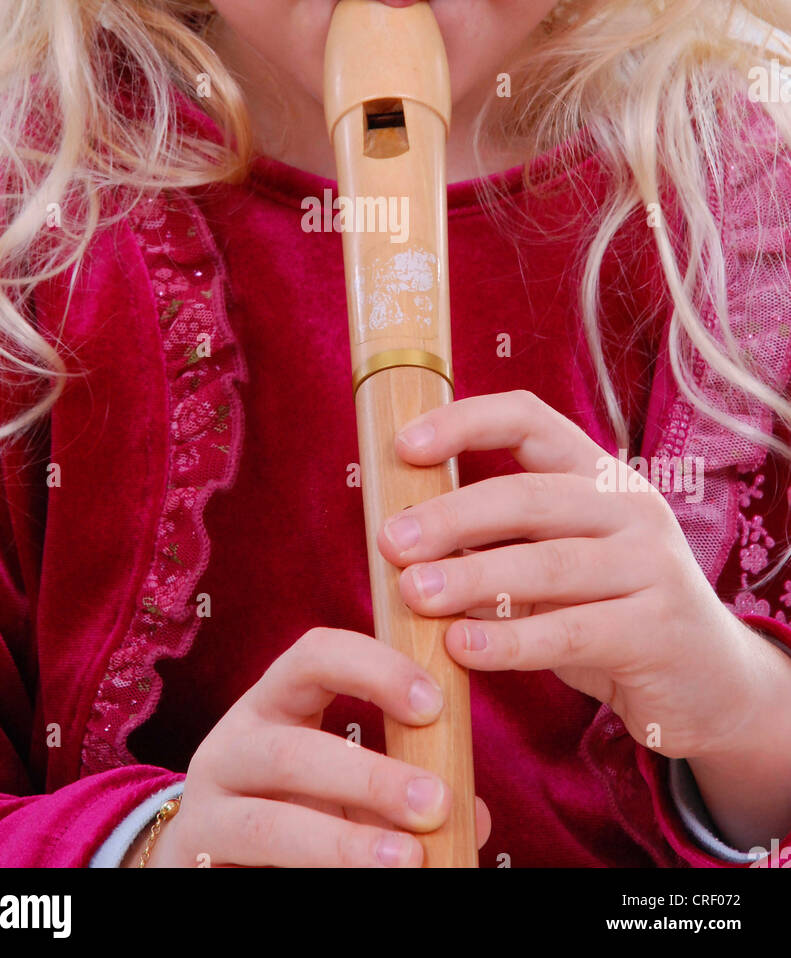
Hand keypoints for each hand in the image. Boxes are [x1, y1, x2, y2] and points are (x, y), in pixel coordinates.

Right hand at [130, 626, 490, 866]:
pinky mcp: (198, 861)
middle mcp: (232, 745)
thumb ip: (402, 788)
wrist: (211, 857)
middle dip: (370, 778)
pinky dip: (314, 875)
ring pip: (269, 823)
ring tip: (409, 860)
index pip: (315, 655)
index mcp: (275, 703)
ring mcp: (207, 808)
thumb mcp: (347, 787)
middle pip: (293, 750)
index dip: (375, 669)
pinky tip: (357, 888)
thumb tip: (473, 815)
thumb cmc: (296, 807)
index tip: (435, 705)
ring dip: (343, 844)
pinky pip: (254, 867)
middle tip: (438, 802)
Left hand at [381, 389, 765, 761]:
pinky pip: (570, 632)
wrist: (712, 682)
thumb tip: (400, 538)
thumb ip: (495, 546)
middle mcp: (630, 508)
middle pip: (529, 496)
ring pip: (548, 564)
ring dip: (472, 578)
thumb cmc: (610, 612)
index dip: (464, 423)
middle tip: (391, 541)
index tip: (403, 447)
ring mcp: (651, 567)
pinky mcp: (657, 631)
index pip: (529, 420)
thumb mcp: (555, 567)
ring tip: (413, 594)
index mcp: (599, 475)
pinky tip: (461, 647)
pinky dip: (509, 640)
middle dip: (452, 516)